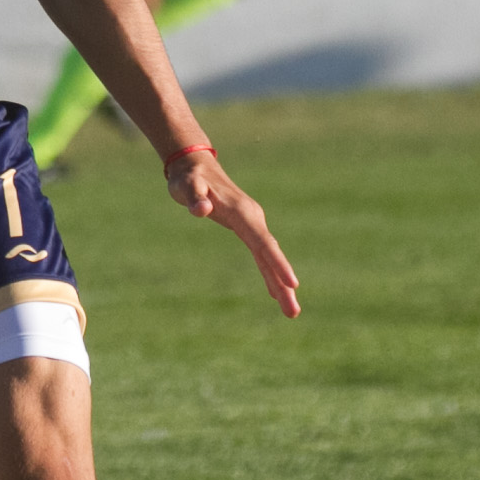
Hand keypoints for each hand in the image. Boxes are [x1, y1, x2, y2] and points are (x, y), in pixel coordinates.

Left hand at [164, 145, 300, 316]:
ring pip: (269, 258)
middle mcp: (253, 219)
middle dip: (284, 284)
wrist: (195, 166)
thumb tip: (201, 209)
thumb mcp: (186, 186)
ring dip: (280, 284)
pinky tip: (275, 292)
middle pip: (271, 255)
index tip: (292, 284)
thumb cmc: (188, 178)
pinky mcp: (246, 228)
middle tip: (293, 313)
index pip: (263, 243)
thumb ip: (194, 196)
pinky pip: (261, 255)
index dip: (278, 264)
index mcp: (242, 212)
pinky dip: (269, 273)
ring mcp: (252, 224)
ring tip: (291, 312)